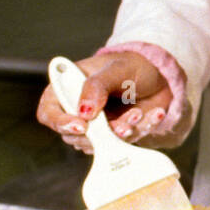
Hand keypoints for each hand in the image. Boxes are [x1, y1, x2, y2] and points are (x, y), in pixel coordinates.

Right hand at [36, 51, 183, 153]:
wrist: (160, 74)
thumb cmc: (133, 65)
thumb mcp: (116, 69)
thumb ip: (97, 86)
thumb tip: (84, 112)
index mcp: (68, 89)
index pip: (49, 113)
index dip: (61, 123)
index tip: (82, 126)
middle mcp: (78, 110)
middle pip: (74, 136)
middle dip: (101, 133)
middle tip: (124, 124)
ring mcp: (96, 125)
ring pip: (99, 144)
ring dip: (122, 131)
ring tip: (138, 113)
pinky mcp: (115, 135)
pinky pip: (124, 143)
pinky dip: (140, 130)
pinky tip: (154, 114)